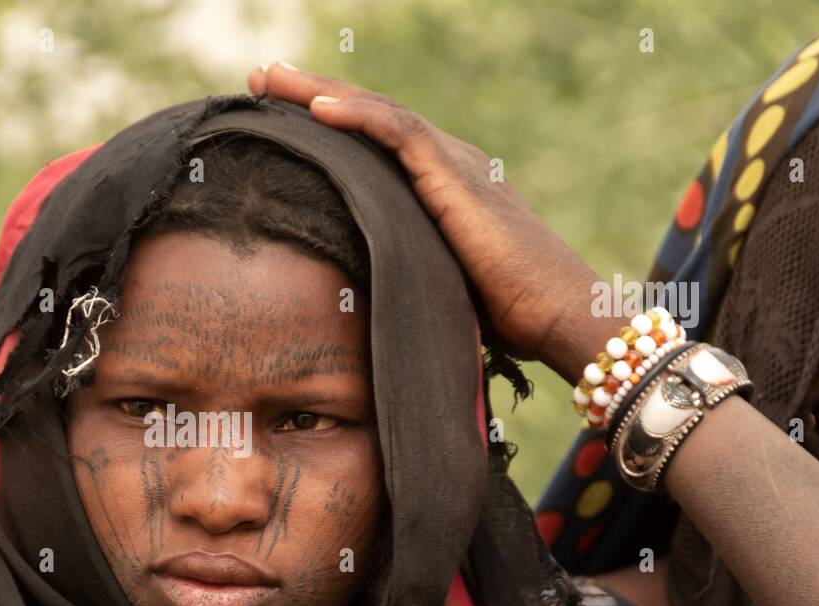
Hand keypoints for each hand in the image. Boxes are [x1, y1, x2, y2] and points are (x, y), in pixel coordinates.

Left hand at [248, 63, 605, 380]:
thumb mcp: (434, 284)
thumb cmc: (505, 316)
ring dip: (318, 92)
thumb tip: (353, 298)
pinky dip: (357, 117)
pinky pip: (399, 133)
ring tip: (269, 78)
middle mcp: (445, 163)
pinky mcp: (455, 178)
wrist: (558, 316)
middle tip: (260, 76)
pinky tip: (316, 108)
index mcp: (439, 185)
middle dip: (310, 92)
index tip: (277, 114)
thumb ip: (398, 270)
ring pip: (376, 112)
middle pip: (368, 115)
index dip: (327, 122)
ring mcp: (451, 164)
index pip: (374, 140)